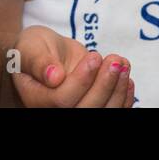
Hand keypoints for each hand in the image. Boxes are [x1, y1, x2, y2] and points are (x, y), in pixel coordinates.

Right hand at [11, 25, 133, 106]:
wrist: (47, 54)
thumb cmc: (36, 49)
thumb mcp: (31, 47)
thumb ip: (39, 61)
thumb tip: (54, 76)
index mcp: (37, 99)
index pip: (62, 100)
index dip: (81, 81)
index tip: (94, 57)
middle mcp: (56, 111)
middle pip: (85, 110)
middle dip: (104, 86)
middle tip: (114, 61)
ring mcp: (76, 111)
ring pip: (101, 112)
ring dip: (117, 91)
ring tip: (122, 64)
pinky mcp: (92, 107)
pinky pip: (110, 111)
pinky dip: (123, 99)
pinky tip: (127, 80)